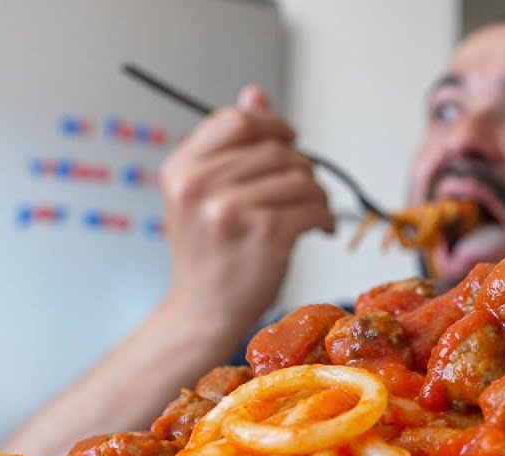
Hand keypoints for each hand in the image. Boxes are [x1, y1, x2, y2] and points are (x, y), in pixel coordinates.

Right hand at [158, 86, 335, 335]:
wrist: (204, 313)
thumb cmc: (210, 252)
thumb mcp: (203, 194)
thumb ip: (229, 144)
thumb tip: (256, 93)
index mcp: (180, 170)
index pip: (237, 121)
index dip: (272, 124)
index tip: (289, 140)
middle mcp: (199, 187)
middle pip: (275, 150)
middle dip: (300, 168)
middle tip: (304, 191)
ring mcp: (231, 211)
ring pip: (300, 178)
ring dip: (316, 195)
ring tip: (311, 213)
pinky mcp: (266, 235)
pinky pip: (313, 208)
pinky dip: (324, 217)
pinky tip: (318, 229)